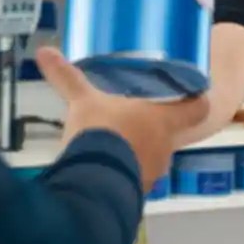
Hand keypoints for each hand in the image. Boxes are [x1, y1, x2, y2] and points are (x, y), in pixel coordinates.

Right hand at [36, 47, 209, 188]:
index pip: (198, 108)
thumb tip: (44, 51)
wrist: (93, 184)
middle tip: (138, 114)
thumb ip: (66, 77)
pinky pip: (135, 178)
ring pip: (153, 157)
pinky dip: (124, 171)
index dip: (196, 99)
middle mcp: (166, 147)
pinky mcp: (137, 192)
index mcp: (164, 119)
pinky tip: (105, 166)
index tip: (190, 92)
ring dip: (139, 150)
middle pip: (172, 132)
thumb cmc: (101, 133)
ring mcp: (153, 173)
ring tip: (117, 140)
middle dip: (156, 125)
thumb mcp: (82, 102)